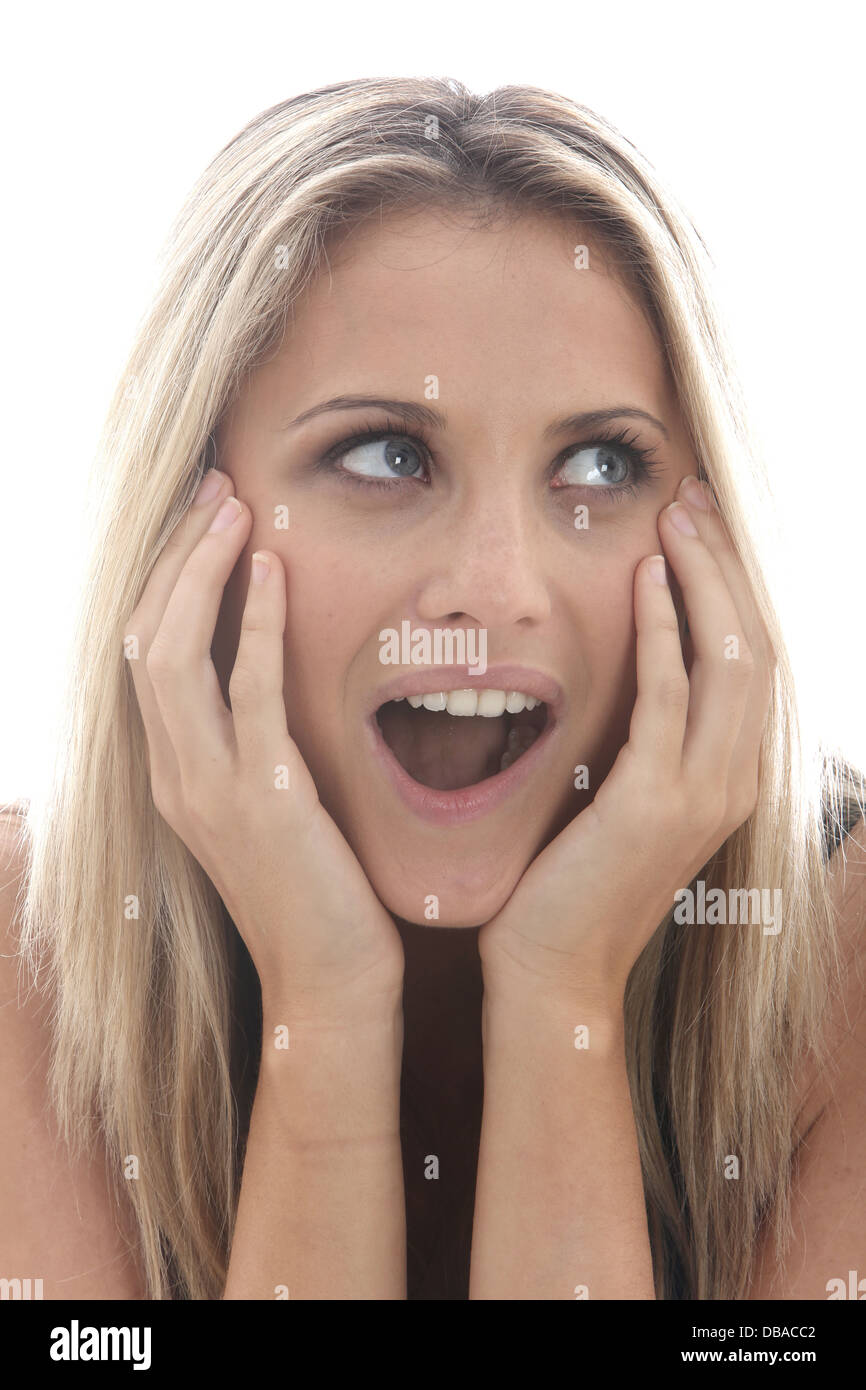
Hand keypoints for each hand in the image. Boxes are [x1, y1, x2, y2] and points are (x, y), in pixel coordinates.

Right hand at [127, 469, 403, 1019]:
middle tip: (214, 489)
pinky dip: (253, 623)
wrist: (331, 988)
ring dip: (200, 572)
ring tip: (235, 508)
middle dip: (175, 556)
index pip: (145, 656)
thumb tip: (269, 686)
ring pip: (172, 655)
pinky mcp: (263, 800)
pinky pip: (247, 693)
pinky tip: (272, 572)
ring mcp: (209, 790)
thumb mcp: (268, 814)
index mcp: (175, 777)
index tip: (203, 520)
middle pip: (143, 639)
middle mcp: (174, 777)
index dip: (167, 580)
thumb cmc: (316, 898)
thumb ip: (253, 750)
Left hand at [477, 474, 775, 1014]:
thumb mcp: (628, 806)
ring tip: (675, 518)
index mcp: (730, 780)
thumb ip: (649, 745)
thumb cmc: (576, 886)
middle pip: (755, 645)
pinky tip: (646, 578)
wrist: (555, 973)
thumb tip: (640, 677)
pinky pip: (669, 695)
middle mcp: (734, 783)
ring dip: (703, 578)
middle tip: (694, 501)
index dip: (735, 589)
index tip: (703, 529)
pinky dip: (664, 628)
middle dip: (727, 565)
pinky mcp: (653, 802)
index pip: (753, 662)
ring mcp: (702, 795)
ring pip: (728, 659)